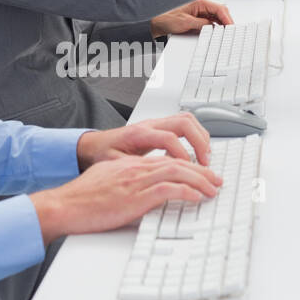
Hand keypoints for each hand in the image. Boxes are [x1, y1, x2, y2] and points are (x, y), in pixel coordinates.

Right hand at [30, 153, 219, 242]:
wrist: (64, 205)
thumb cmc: (81, 199)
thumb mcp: (107, 183)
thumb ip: (126, 184)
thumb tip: (140, 194)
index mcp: (130, 165)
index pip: (166, 160)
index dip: (187, 166)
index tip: (200, 174)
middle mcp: (136, 169)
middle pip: (178, 163)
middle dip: (201, 171)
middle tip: (216, 180)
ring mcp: (136, 181)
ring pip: (178, 173)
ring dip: (200, 181)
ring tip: (213, 189)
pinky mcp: (135, 196)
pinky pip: (168, 189)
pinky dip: (186, 192)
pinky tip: (197, 197)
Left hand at [76, 112, 212, 166]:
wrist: (94, 145)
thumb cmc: (103, 154)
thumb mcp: (115, 165)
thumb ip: (134, 169)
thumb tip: (152, 179)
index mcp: (139, 134)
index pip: (168, 138)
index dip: (181, 154)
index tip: (188, 170)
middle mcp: (150, 124)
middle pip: (184, 122)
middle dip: (199, 142)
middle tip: (205, 163)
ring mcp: (156, 124)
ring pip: (187, 120)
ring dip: (200, 137)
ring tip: (205, 158)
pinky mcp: (160, 127)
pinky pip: (184, 124)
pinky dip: (195, 136)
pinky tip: (197, 153)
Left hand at [149, 0, 232, 37]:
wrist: (155, 23)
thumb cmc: (165, 18)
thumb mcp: (185, 22)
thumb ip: (202, 24)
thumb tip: (214, 27)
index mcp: (199, 3)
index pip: (219, 9)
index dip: (227, 18)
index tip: (232, 27)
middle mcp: (200, 6)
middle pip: (220, 13)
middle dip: (226, 22)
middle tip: (231, 32)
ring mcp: (199, 13)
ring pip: (216, 18)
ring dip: (221, 25)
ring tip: (225, 34)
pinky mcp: (197, 19)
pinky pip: (210, 22)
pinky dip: (215, 28)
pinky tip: (216, 33)